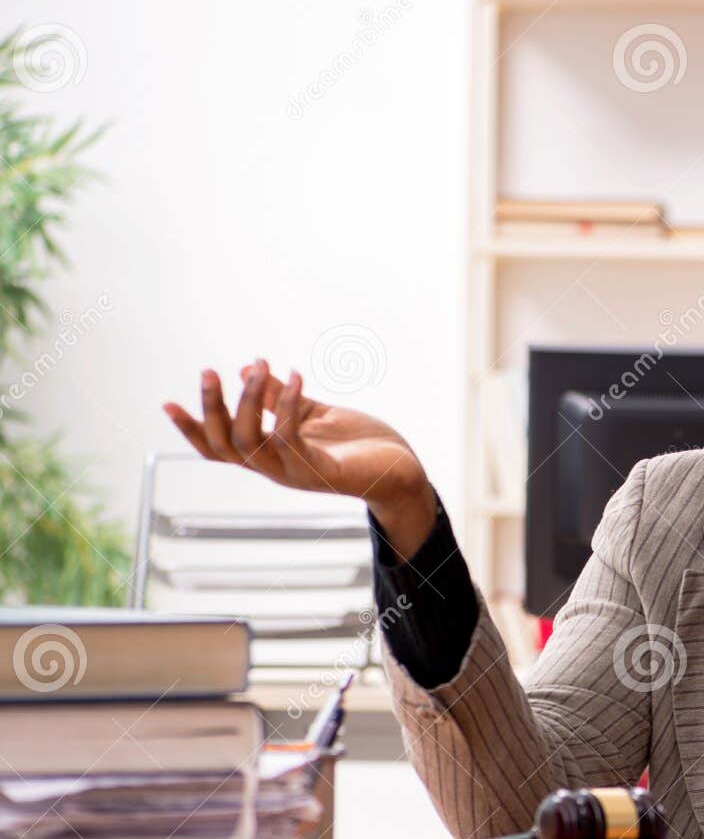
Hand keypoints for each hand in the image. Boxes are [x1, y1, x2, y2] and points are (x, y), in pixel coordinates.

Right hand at [162, 359, 436, 557]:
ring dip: (247, 401)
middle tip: (207, 371)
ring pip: (250, 442)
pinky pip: (292, 439)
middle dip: (211, 408)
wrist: (402, 472)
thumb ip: (281, 397)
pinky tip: (296, 377)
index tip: (166, 402)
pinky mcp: (321, 472)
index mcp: (270, 455)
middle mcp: (276, 468)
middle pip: (225, 444)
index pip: (219, 447)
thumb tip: (248, 371)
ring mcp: (296, 473)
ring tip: (253, 365)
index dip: (191, 428)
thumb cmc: (359, 446)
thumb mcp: (314, 414)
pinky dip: (288, 405)